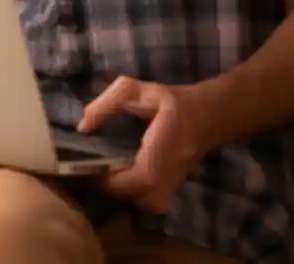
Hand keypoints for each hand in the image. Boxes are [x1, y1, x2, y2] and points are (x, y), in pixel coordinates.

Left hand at [77, 76, 211, 213]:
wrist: (210, 115)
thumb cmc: (170, 100)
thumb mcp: (134, 89)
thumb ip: (106, 103)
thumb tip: (83, 127)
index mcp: (166, 141)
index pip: (143, 176)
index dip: (115, 179)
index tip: (94, 166)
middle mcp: (176, 166)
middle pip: (143, 196)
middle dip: (113, 187)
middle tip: (95, 169)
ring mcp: (178, 180)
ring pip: (148, 203)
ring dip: (124, 193)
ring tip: (108, 174)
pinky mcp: (176, 187)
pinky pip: (153, 202)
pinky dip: (134, 195)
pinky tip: (123, 177)